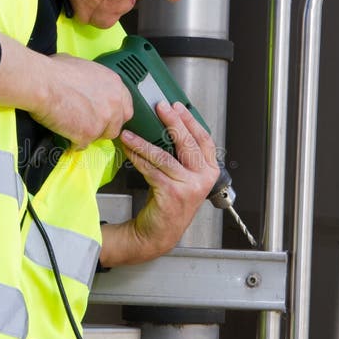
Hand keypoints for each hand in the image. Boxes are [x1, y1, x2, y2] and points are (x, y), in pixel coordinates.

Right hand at [0, 31, 132, 148]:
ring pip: (102, 136)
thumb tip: (85, 83)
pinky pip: (83, 144)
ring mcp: (103, 120)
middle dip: (105, 126)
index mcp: (114, 84)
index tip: (105, 115)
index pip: (125, 106)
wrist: (42, 83)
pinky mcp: (89, 134)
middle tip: (89, 124)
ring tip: (74, 128)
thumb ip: (92, 80)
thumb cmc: (55, 72)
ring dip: (90, 134)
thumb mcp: (82, 67)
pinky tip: (64, 133)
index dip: (114, 112)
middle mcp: (114, 103)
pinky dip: (73, 142)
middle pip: (118, 124)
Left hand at [100, 101, 220, 264]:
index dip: (190, 120)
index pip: (204, 139)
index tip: (177, 106)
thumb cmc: (169, 200)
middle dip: (171, 121)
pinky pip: (152, 169)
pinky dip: (137, 157)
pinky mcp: (172, 193)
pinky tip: (128, 149)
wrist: (159, 232)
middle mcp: (203, 178)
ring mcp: (189, 187)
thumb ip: (182, 155)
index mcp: (210, 171)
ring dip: (144, 142)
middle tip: (158, 107)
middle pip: (187, 143)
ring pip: (165, 156)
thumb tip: (167, 124)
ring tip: (130, 132)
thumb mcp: (182, 175)